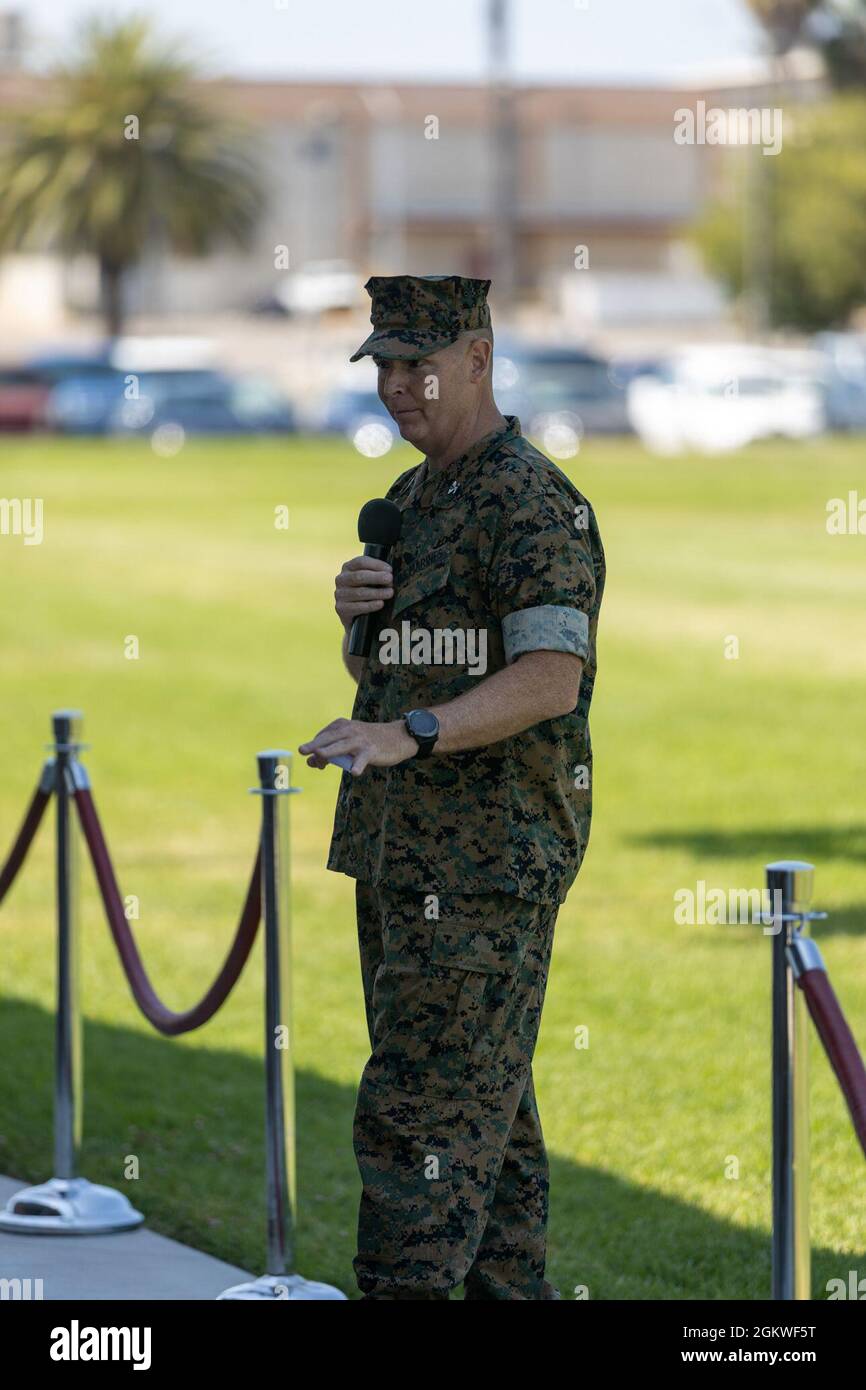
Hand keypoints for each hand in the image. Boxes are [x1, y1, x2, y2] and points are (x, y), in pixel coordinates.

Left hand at [299, 718, 416, 775]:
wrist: (398, 737)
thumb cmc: (368, 741)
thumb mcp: (349, 742)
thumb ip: (330, 751)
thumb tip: (310, 762)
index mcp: (342, 725)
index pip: (323, 737)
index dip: (315, 749)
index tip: (315, 762)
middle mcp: (349, 730)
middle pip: (329, 738)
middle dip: (315, 745)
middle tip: (301, 750)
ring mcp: (360, 740)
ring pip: (342, 746)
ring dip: (330, 751)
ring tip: (319, 757)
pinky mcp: (371, 751)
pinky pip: (363, 759)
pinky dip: (358, 765)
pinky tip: (354, 772)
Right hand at [335, 555, 392, 630]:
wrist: (357, 617)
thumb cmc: (367, 593)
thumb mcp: (370, 580)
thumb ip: (377, 573)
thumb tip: (390, 572)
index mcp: (348, 568)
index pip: (360, 562)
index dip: (376, 565)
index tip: (390, 570)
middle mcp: (341, 579)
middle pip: (359, 576)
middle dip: (377, 577)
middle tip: (390, 580)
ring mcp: (339, 594)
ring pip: (359, 592)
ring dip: (377, 592)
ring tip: (390, 593)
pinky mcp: (341, 608)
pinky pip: (357, 607)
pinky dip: (370, 605)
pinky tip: (380, 604)